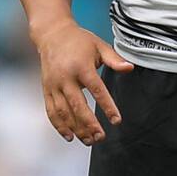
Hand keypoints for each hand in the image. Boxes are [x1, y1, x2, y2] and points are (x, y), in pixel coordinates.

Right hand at [35, 19, 132, 143]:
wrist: (51, 34)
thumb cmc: (79, 41)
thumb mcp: (99, 46)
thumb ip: (114, 59)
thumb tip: (130, 68)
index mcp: (81, 66)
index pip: (97, 90)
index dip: (107, 106)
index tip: (116, 120)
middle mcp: (65, 77)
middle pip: (77, 106)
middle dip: (89, 124)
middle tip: (101, 137)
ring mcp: (53, 85)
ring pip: (63, 112)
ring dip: (76, 129)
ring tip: (89, 141)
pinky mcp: (46, 90)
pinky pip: (51, 111)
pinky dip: (59, 125)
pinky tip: (69, 137)